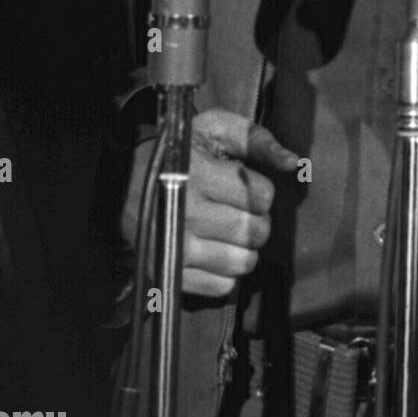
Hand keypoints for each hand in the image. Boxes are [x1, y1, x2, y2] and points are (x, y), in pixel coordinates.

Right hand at [122, 106, 301, 297]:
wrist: (123, 180)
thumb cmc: (180, 151)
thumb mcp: (214, 129)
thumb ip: (256, 139)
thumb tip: (294, 163)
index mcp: (198, 173)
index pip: (262, 197)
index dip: (262, 191)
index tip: (243, 186)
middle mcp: (185, 213)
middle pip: (254, 232)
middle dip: (258, 221)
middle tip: (241, 211)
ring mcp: (174, 247)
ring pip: (241, 263)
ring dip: (245, 250)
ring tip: (230, 233)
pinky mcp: (167, 272)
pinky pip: (220, 287)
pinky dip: (225, 273)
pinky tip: (215, 252)